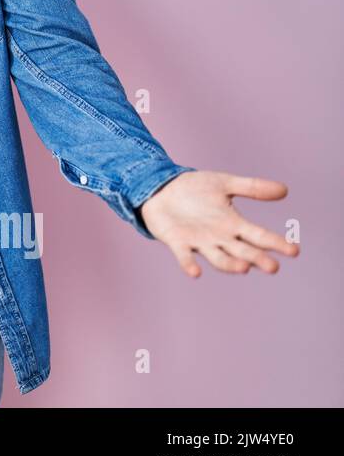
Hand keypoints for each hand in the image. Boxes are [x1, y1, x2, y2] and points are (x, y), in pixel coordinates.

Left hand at [139, 169, 299, 276]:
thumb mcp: (225, 183)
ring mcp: (199, 241)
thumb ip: (252, 188)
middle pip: (243, 251)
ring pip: (218, 258)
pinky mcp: (177, 242)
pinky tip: (195, 272)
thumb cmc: (194, 188)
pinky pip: (184, 256)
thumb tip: (285, 189)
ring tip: (244, 268)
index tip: (294, 251)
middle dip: (257, 259)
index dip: (276, 243)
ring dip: (230, 264)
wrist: (160, 187)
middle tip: (273, 267)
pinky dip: (189, 264)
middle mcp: (219, 237)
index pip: (259, 236)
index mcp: (233, 224)